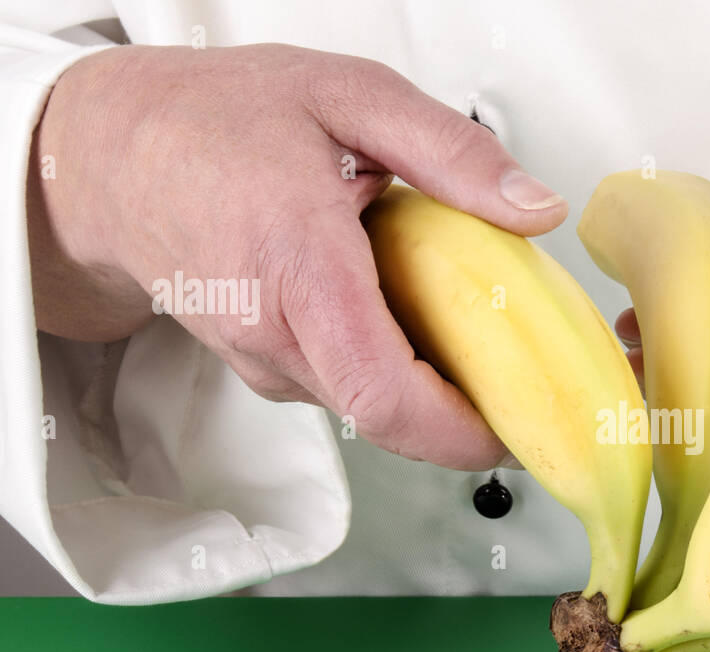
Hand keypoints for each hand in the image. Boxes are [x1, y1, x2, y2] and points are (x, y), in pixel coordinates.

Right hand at [27, 43, 568, 468]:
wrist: (106, 157)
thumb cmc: (215, 119)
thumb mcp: (349, 95)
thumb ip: (452, 152)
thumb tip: (536, 210)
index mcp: (298, 264)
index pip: (381, 393)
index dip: (458, 431)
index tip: (517, 424)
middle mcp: (272, 331)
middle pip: (388, 416)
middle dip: (466, 409)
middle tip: (524, 372)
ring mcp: (262, 359)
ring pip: (370, 405)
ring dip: (431, 382)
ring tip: (467, 321)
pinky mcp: (263, 367)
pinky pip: (346, 385)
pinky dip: (393, 363)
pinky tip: (407, 312)